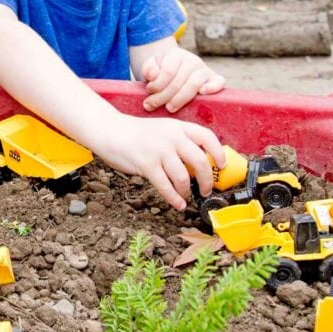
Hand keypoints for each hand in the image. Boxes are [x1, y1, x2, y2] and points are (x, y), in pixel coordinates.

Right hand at [94, 114, 225, 210]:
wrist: (110, 130)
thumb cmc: (136, 133)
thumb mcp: (162, 129)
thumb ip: (179, 141)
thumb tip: (197, 162)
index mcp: (178, 127)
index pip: (207, 137)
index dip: (218, 153)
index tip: (222, 166)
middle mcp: (171, 137)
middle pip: (200, 161)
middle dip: (207, 180)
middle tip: (206, 189)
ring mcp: (159, 151)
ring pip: (183, 177)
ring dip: (187, 191)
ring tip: (186, 196)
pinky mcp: (146, 164)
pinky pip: (165, 186)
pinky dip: (174, 198)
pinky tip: (178, 204)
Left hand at [141, 47, 224, 112]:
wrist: (175, 73)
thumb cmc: (161, 72)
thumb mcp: (151, 67)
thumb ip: (149, 68)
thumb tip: (153, 75)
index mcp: (177, 54)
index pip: (168, 71)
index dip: (157, 84)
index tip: (149, 91)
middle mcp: (192, 60)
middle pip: (178, 81)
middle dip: (163, 96)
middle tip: (151, 105)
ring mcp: (204, 70)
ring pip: (194, 84)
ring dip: (180, 99)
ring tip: (169, 108)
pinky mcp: (214, 79)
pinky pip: (219, 82)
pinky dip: (213, 87)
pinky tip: (202, 93)